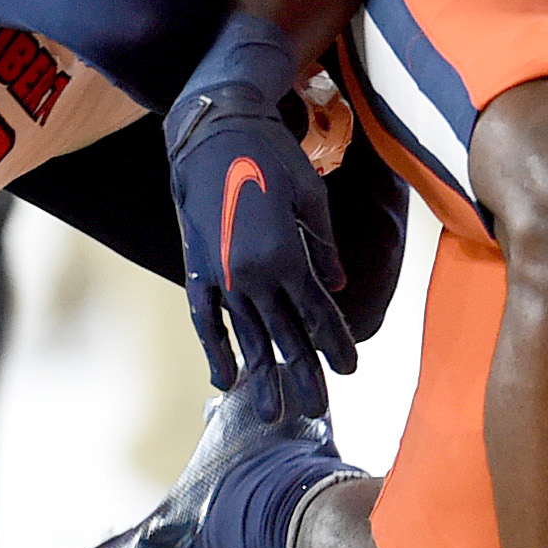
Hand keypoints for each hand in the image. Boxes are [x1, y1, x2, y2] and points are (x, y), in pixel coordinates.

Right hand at [164, 12, 357, 419]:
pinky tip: (224, 381)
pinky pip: (207, 320)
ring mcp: (222, 276)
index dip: (334, 344)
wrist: (212, 133)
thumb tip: (337, 286)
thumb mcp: (310, 196)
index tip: (350, 370)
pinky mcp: (198, 269)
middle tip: (318, 411)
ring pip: (247, 338)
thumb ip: (323, 247)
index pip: (317, 314)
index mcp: (287, 256)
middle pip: (285, 337)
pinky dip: (216, 350)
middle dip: (304, 377)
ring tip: (271, 414)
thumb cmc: (270, 156)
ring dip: (261, 378)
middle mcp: (254, 275)